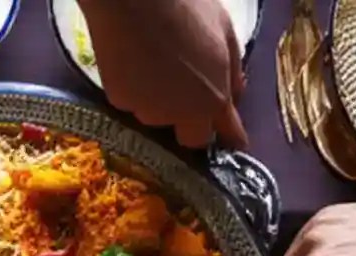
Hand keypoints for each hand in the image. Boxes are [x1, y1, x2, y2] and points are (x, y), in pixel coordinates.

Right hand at [78, 0, 246, 148]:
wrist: (134, 1)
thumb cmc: (186, 6)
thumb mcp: (224, 29)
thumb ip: (233, 69)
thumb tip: (235, 96)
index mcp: (213, 98)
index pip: (227, 132)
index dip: (230, 136)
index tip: (232, 141)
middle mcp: (182, 114)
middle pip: (190, 137)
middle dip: (192, 124)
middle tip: (184, 95)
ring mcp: (149, 111)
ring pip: (158, 117)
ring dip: (161, 102)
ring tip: (155, 67)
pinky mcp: (121, 103)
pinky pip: (133, 102)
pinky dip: (136, 90)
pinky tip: (134, 63)